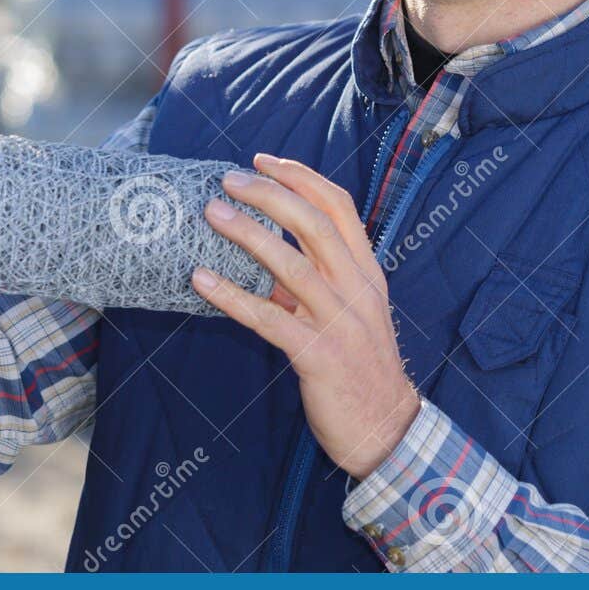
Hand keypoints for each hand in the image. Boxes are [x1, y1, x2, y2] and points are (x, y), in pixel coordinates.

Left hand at [192, 152, 420, 479]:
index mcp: (366, 272)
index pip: (339, 207)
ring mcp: (339, 322)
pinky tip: (202, 280)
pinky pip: (269, 319)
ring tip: (212, 214)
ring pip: (292, 266)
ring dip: (248, 235)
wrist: (387, 428)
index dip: (300, 177)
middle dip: (270, 195)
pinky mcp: (318, 357)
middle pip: (315, 224)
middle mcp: (356, 289)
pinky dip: (232, 296)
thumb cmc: (361, 367)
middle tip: (229, 180)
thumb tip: (264, 250)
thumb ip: (316, 279)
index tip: (263, 160)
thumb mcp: (349, 312)